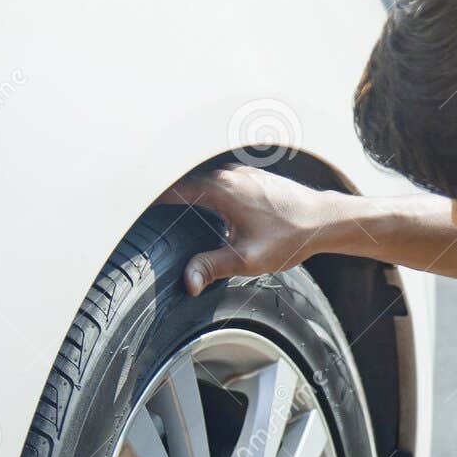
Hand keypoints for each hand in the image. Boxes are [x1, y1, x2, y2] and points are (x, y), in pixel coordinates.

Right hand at [157, 165, 337, 292]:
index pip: (173, 191)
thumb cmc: (290, 237)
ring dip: (191, 198)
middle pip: (186, 186)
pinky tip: (209, 213)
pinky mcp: (254, 179)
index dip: (150, 199)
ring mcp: (242, 174)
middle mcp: (228, 175)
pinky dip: (210, 196)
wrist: (325, 219)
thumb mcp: (247, 259)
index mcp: (220, 190)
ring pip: (205, 184)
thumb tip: (187, 282)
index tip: (132, 207)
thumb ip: (213, 267)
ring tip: (172, 214)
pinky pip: (222, 185)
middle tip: (146, 214)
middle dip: (167, 200)